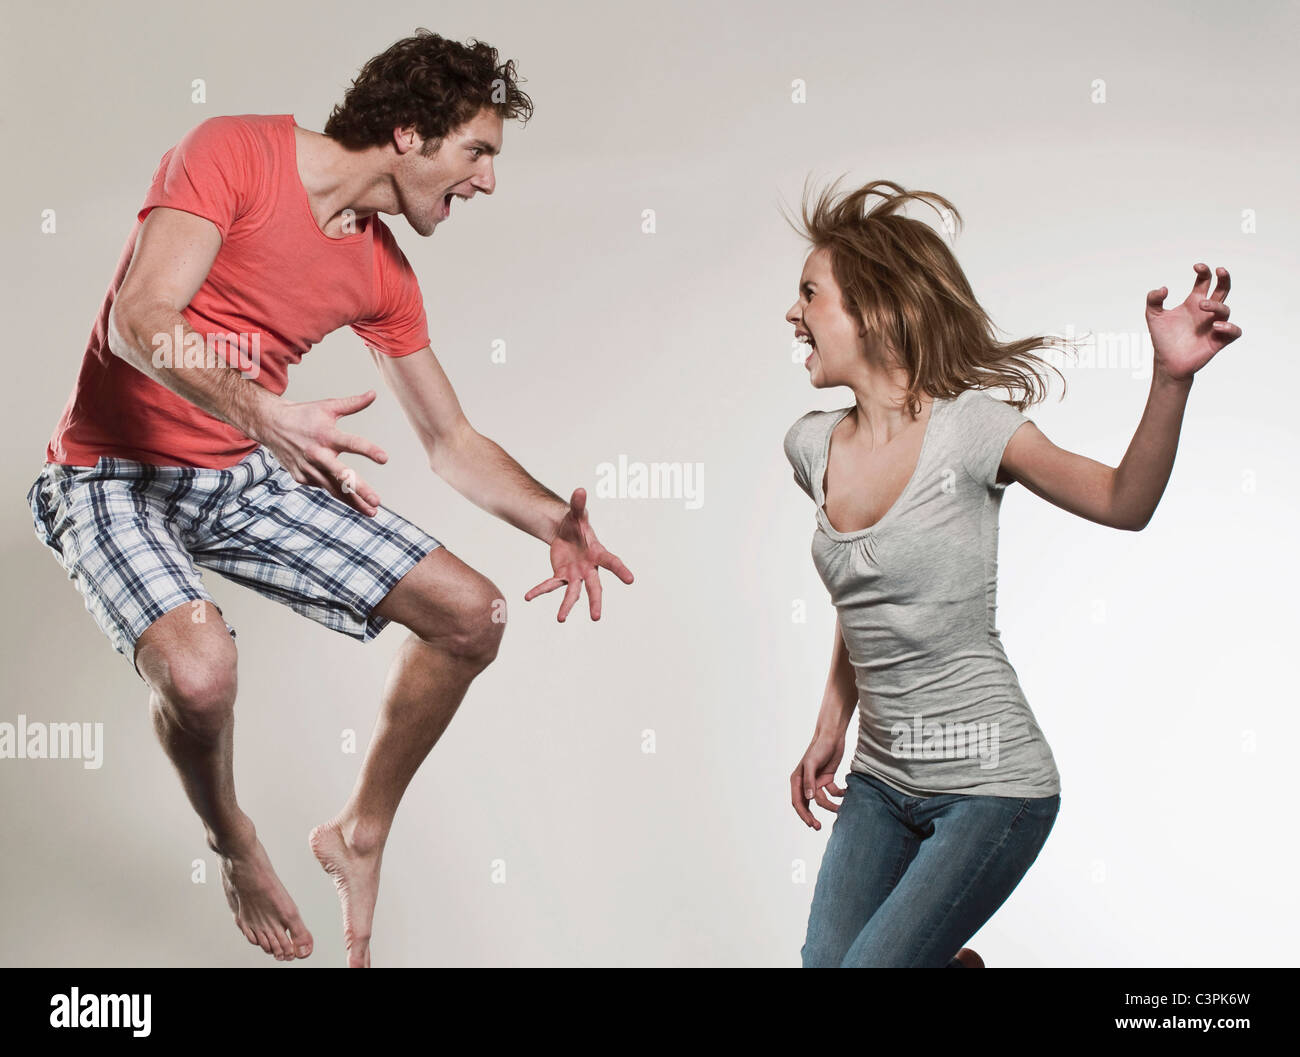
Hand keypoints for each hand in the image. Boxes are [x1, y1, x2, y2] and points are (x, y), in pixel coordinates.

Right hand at [256, 390, 388, 515]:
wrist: (270, 425)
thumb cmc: (303, 415)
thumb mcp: (327, 407)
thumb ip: (352, 404)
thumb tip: (374, 394)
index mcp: (326, 435)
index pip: (351, 443)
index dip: (368, 450)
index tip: (385, 458)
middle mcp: (317, 454)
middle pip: (341, 475)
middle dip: (359, 490)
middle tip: (377, 502)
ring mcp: (308, 468)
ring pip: (333, 489)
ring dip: (353, 502)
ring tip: (372, 512)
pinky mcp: (301, 477)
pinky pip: (323, 487)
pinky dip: (337, 493)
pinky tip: (352, 500)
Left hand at [524, 487, 633, 620]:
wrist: (565, 532)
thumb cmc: (576, 524)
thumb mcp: (575, 513)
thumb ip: (577, 505)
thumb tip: (579, 490)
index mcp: (598, 553)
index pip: (612, 562)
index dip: (621, 570)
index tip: (631, 580)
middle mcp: (589, 568)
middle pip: (594, 587)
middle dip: (595, 602)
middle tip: (596, 617)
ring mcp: (575, 575)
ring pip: (573, 593)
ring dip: (567, 606)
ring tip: (560, 619)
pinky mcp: (561, 576)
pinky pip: (550, 585)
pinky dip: (539, 590)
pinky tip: (528, 597)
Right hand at [790, 732, 846, 830]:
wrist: (832, 736)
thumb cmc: (819, 747)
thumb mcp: (812, 763)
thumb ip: (809, 781)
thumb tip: (808, 799)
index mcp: (797, 779)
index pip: (798, 802)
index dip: (803, 814)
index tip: (811, 824)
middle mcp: (806, 782)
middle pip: (807, 805)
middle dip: (812, 816)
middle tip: (818, 827)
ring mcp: (817, 781)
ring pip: (822, 800)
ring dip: (831, 805)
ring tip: (841, 809)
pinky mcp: (828, 779)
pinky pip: (832, 792)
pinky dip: (839, 795)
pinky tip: (846, 793)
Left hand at [1146, 263, 1241, 381]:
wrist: (1166, 363)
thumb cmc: (1163, 339)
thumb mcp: (1153, 316)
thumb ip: (1153, 299)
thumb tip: (1163, 289)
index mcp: (1194, 302)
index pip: (1205, 281)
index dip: (1204, 271)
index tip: (1196, 267)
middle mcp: (1206, 312)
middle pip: (1223, 290)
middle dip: (1224, 278)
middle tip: (1220, 270)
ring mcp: (1214, 325)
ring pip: (1225, 309)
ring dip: (1216, 305)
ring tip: (1202, 305)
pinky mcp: (1218, 341)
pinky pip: (1234, 332)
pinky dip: (1229, 327)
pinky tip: (1216, 326)